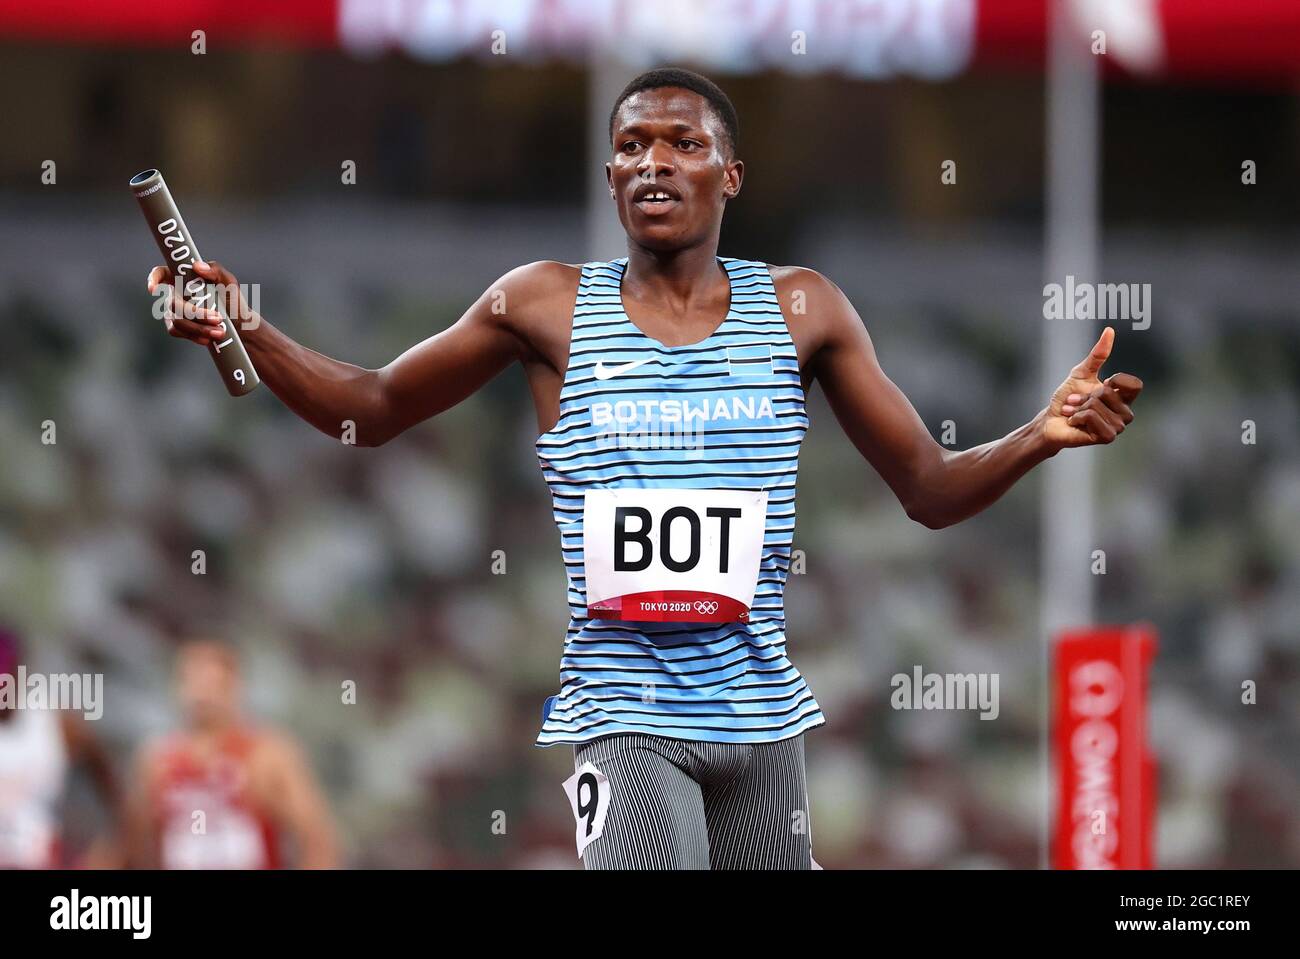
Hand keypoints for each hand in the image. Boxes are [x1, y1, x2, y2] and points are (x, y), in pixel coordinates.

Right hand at [146, 259, 253, 346]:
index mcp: (184, 278)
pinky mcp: (178, 327)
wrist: (239, 327)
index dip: (154, 279)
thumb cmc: (232, 301)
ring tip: (220, 332)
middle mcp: (176, 293)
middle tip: (218, 319)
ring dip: (199, 327)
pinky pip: (176, 331)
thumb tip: (197, 266)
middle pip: (174, 303)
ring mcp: (174, 311)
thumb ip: (216, 270)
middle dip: (196, 313)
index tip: (155, 289)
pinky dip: (193, 335)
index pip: (161, 273)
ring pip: (177, 320)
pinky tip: (207, 338)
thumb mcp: (229, 282)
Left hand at [1042, 326, 1143, 450]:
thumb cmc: (1066, 399)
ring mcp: (1117, 427)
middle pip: (1109, 393)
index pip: (1135, 384)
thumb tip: (1110, 330)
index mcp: (1124, 398)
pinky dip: (1077, 416)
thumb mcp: (1081, 373)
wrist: (1050, 421)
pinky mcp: (1106, 438)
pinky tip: (1074, 422)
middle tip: (1077, 401)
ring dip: (1079, 406)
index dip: (1117, 380)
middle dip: (1086, 394)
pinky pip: (1091, 417)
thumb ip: (1098, 355)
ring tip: (1074, 412)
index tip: (1102, 382)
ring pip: (1097, 405)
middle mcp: (1125, 413)